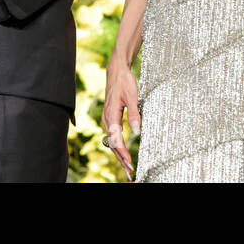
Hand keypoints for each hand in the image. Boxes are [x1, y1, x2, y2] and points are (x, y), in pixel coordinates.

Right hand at [102, 57, 140, 179]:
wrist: (117, 72)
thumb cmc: (125, 82)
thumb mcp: (133, 97)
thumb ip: (134, 114)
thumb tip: (136, 131)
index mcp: (111, 115)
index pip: (116, 139)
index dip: (122, 152)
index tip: (130, 161)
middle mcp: (107, 119)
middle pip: (112, 143)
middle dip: (121, 158)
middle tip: (129, 171)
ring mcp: (107, 119)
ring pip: (112, 141)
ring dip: (119, 154)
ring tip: (127, 166)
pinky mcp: (110, 118)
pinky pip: (112, 136)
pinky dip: (117, 146)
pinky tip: (122, 153)